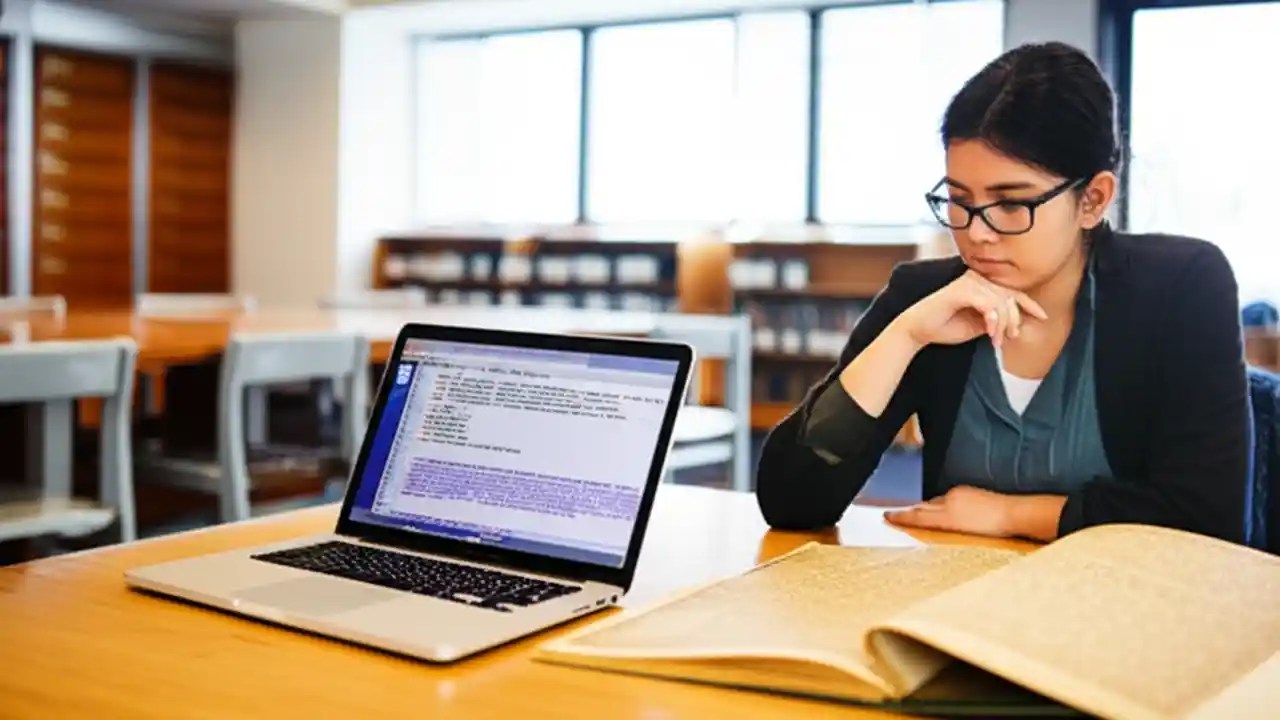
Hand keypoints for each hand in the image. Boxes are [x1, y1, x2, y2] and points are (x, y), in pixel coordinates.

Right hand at [884, 486, 1013, 537]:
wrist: (1015, 514)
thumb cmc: (994, 528)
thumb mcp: (964, 533)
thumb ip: (943, 526)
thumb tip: (928, 519)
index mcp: (947, 513)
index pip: (918, 516)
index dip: (901, 516)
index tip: (887, 516)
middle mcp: (950, 501)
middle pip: (924, 505)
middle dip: (911, 510)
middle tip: (896, 514)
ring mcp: (959, 495)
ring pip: (936, 502)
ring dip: (928, 508)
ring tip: (920, 515)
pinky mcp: (968, 492)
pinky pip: (948, 498)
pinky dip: (942, 505)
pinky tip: (947, 511)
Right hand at [895, 271, 1047, 348]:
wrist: (918, 330)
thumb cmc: (946, 326)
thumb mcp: (979, 324)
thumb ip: (997, 319)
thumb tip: (1017, 324)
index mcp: (981, 283)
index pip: (1012, 290)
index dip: (1029, 304)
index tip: (1042, 317)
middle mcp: (976, 277)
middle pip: (1009, 296)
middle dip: (1014, 319)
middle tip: (1010, 337)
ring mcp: (969, 281)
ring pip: (1001, 302)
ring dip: (1003, 324)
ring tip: (996, 340)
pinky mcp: (961, 290)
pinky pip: (988, 304)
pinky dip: (993, 321)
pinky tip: (990, 334)